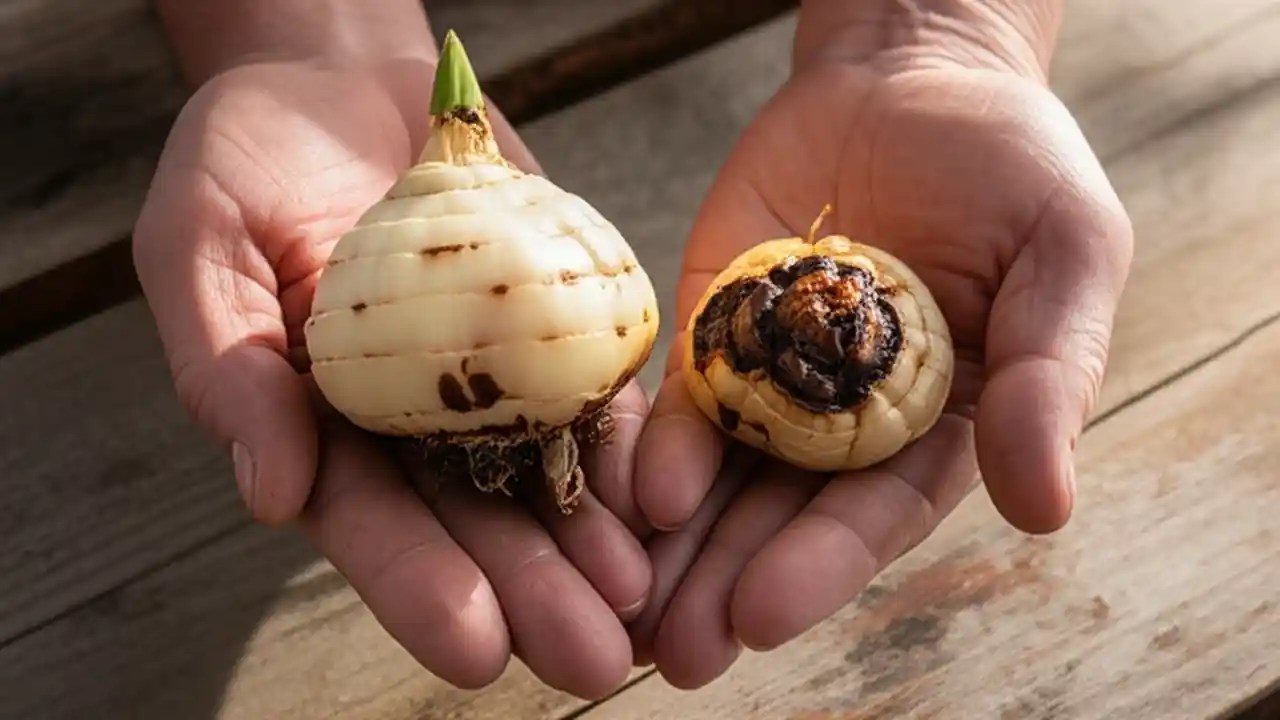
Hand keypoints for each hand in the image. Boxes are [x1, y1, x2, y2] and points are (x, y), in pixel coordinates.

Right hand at [132, 59, 651, 698]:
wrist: (337, 80)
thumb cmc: (243, 163)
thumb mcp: (198, 246)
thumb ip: (228, 369)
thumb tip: (271, 498)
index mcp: (322, 426)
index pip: (370, 523)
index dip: (418, 585)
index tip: (471, 648)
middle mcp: (412, 420)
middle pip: (476, 520)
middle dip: (532, 593)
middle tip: (590, 660)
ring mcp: (489, 376)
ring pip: (547, 476)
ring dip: (594, 545)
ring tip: (642, 606)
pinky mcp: (550, 324)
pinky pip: (594, 390)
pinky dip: (627, 445)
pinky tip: (667, 500)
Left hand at [629, 2, 1132, 686]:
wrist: (910, 71)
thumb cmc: (1012, 164)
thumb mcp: (1064, 254)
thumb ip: (1047, 375)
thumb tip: (1043, 507)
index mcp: (936, 424)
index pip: (876, 513)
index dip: (822, 565)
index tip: (762, 612)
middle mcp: (846, 420)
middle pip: (782, 514)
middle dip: (726, 580)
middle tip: (673, 651)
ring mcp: (771, 373)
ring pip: (718, 473)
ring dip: (672, 540)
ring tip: (625, 604)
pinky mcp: (713, 323)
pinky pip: (678, 391)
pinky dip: (647, 438)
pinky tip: (616, 484)